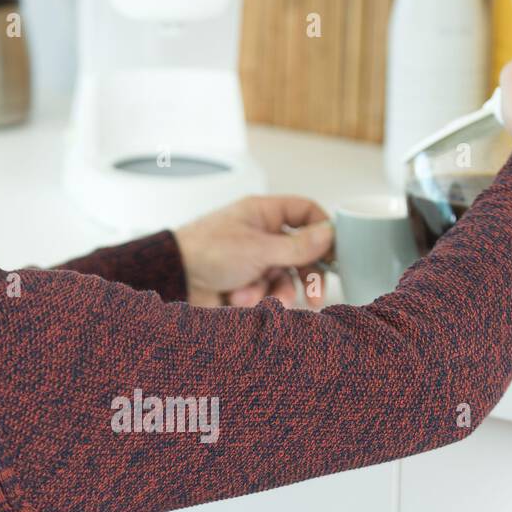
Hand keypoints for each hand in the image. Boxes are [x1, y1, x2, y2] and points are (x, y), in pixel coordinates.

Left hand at [172, 195, 333, 307]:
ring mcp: (253, 260)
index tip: (336, 253)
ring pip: (284, 278)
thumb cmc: (206, 250)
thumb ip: (298, 246)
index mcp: (264, 214)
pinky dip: (256, 299)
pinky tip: (239, 298)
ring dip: (276, 292)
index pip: (306, 213)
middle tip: (316, 296)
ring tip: (261, 298)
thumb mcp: (259, 248)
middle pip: (301, 253)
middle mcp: (261, 235)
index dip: (323, 231)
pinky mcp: (245, 284)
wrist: (174, 278)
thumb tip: (329, 235)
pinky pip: (266, 293)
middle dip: (307, 277)